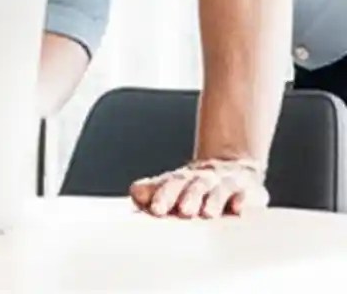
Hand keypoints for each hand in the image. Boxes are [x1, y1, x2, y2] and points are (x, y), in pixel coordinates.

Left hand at [129, 158, 269, 218]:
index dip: (162, 195)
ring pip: (216, 189)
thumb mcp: (174, 188)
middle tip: (182, 211)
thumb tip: (136, 193)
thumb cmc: (197, 188)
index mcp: (180, 180)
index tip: (156, 210)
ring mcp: (224, 183)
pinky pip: (244, 193)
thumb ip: (153, 191)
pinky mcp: (247, 189)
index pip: (168, 183)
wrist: (235, 169)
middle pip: (190, 184)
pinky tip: (237, 211)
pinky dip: (241, 201)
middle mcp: (201, 178)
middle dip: (187, 197)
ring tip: (207, 214)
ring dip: (211, 200)